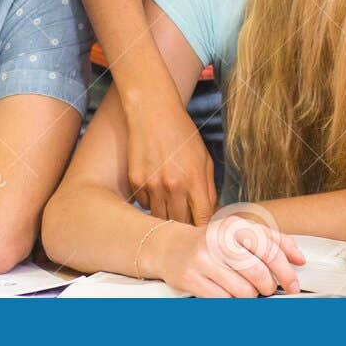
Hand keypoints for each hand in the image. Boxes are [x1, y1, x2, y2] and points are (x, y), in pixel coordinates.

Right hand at [126, 93, 215, 224]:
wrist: (153, 112)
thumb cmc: (182, 134)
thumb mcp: (204, 158)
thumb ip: (208, 189)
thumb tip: (210, 214)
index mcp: (194, 179)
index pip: (202, 219)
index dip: (204, 229)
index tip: (204, 233)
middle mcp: (173, 185)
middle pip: (180, 223)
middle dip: (186, 225)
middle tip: (188, 220)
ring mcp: (152, 184)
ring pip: (160, 218)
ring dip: (167, 216)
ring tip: (171, 204)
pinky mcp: (136, 181)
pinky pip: (145, 204)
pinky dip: (151, 203)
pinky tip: (156, 189)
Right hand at [156, 215, 305, 297]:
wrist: (172, 247)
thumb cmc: (212, 242)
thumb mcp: (240, 233)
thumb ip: (272, 241)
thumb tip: (298, 259)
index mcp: (234, 225)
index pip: (270, 250)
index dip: (286, 272)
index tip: (292, 285)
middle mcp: (218, 239)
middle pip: (259, 274)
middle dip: (266, 287)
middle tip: (264, 288)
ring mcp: (203, 259)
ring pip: (243, 292)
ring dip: (248, 296)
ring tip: (241, 287)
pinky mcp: (192, 277)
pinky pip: (225, 301)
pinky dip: (231, 301)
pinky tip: (227, 292)